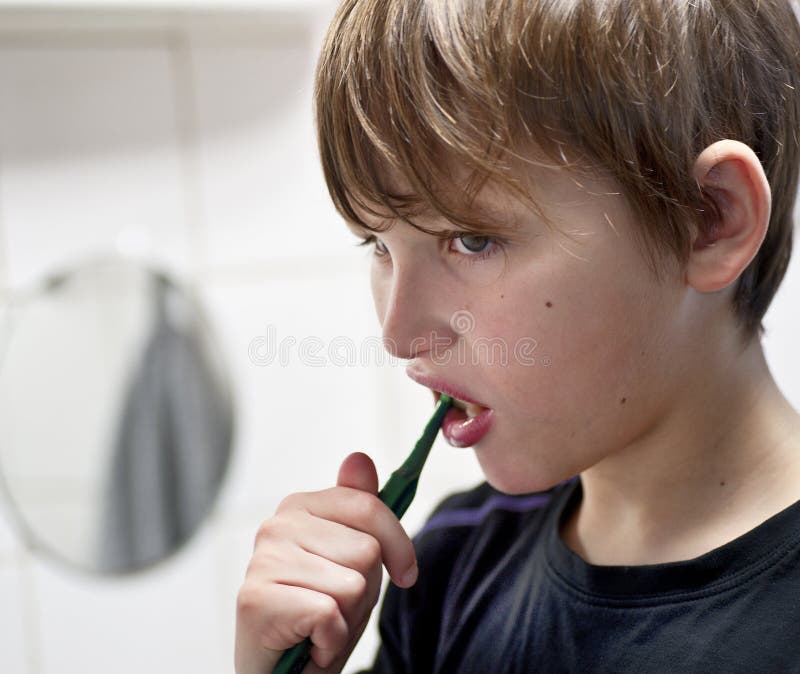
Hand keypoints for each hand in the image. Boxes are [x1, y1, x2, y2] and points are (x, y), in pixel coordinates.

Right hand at [234, 452, 418, 673]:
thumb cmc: (318, 615)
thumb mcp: (353, 559)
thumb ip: (359, 508)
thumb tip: (359, 456)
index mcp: (301, 506)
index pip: (370, 507)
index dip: (399, 546)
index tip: (405, 575)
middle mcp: (276, 525)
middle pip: (366, 550)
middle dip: (365, 590)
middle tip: (335, 609)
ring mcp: (263, 559)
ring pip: (353, 583)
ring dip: (348, 618)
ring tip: (320, 626)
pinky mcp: (255, 598)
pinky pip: (330, 614)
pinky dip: (330, 640)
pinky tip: (307, 642)